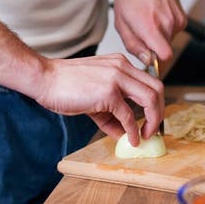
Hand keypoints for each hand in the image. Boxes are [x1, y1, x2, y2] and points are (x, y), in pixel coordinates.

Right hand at [34, 53, 163, 144]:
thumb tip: (124, 133)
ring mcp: (116, 78)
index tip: (152, 119)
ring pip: (150, 99)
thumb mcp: (95, 95)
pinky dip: (133, 130)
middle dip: (159, 111)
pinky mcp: (108, 93)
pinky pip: (128, 115)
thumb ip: (111, 113)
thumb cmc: (65, 84)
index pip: (149, 81)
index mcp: (121, 63)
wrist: (45, 78)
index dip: (156, 102)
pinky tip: (131, 140)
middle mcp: (122, 67)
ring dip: (153, 121)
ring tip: (146, 135)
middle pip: (157, 88)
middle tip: (153, 129)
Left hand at [114, 0, 186, 63]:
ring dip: (158, 38)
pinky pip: (173, 33)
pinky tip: (156, 16)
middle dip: (153, 49)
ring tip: (148, 21)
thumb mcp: (122, 22)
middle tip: (141, 34)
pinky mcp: (182, 19)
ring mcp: (177, 21)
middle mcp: (166, 24)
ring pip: (168, 42)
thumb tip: (146, 60)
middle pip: (164, 52)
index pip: (164, 57)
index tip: (148, 60)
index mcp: (150, 26)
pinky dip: (165, 29)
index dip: (155, 62)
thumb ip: (133, 45)